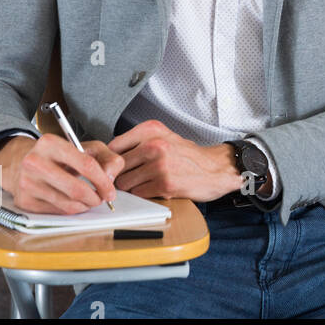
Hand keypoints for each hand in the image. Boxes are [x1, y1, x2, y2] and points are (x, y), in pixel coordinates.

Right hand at [0, 135, 122, 214]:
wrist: (23, 163)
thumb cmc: (61, 156)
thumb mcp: (87, 148)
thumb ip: (108, 158)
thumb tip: (110, 178)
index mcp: (50, 143)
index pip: (86, 165)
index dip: (103, 182)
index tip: (111, 192)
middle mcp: (34, 162)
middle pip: (76, 189)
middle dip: (95, 198)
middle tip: (102, 199)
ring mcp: (27, 183)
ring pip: (67, 203)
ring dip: (85, 205)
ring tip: (90, 200)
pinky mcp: (24, 201)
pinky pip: (57, 211)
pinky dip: (71, 209)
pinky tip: (74, 201)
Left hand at [108, 119, 241, 201]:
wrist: (216, 168)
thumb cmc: (187, 156)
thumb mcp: (163, 137)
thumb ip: (137, 143)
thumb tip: (108, 160)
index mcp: (151, 130)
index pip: (113, 146)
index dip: (111, 160)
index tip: (114, 167)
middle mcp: (154, 144)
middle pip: (116, 166)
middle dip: (120, 175)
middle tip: (130, 178)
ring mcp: (159, 165)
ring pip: (125, 182)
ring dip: (131, 187)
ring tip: (145, 183)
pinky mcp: (164, 184)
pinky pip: (138, 193)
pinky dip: (143, 194)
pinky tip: (156, 188)